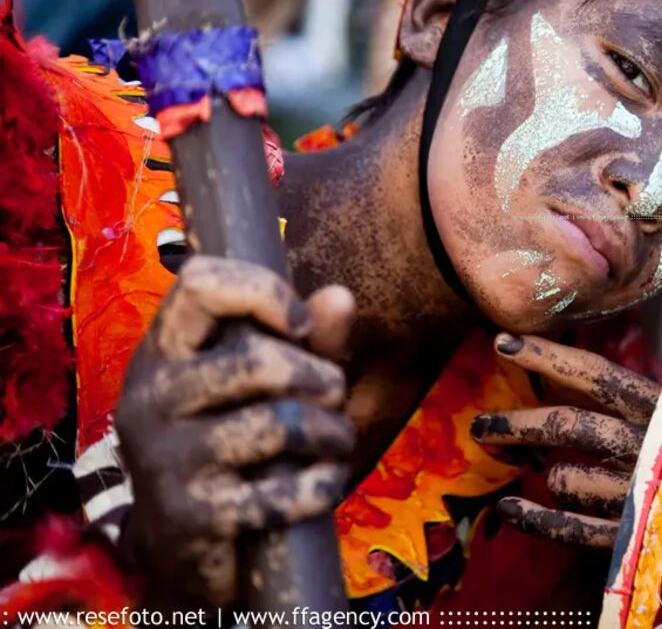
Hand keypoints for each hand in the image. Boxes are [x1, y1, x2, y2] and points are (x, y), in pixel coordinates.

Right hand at [114, 256, 355, 607]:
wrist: (182, 551)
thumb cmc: (234, 446)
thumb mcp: (266, 384)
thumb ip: (307, 340)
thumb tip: (340, 297)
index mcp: (162, 350)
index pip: (198, 283)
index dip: (264, 291)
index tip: (300, 326)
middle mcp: (148, 397)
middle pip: (257, 359)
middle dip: (321, 378)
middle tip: (334, 396)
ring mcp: (162, 460)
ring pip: (278, 423)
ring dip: (331, 432)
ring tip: (336, 439)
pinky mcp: (188, 518)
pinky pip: (282, 491)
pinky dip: (322, 484)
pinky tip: (325, 482)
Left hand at [471, 334, 660, 548]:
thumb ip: (629, 395)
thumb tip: (565, 374)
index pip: (594, 374)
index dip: (546, 357)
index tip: (502, 343)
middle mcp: (650, 445)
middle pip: (568, 426)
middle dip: (516, 423)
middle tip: (480, 426)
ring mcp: (641, 491)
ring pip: (566, 478)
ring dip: (549, 475)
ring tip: (541, 471)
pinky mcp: (634, 534)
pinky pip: (571, 528)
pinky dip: (536, 520)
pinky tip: (508, 507)